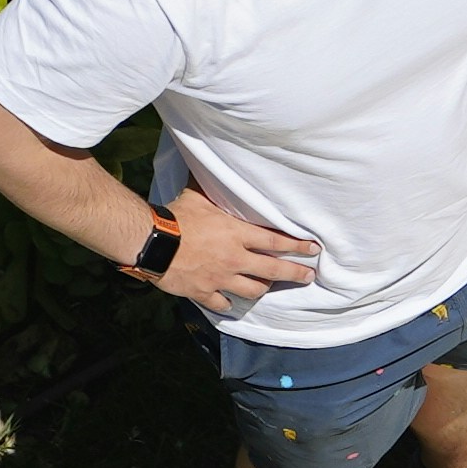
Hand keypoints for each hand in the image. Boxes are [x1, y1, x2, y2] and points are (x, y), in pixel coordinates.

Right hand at [148, 183, 318, 321]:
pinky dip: (228, 303)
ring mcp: (221, 278)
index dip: (298, 246)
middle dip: (295, 274)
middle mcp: (235, 259)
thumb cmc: (176, 216)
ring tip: (268, 287)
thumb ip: (212, 188)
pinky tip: (231, 302)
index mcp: (237, 234)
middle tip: (308, 277)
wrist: (152, 242)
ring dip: (263, 289)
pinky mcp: (204, 292)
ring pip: (252, 291)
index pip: (277, 241)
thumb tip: (214, 164)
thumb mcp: (198, 196)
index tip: (313, 250)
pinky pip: (223, 303)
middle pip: (273, 270)